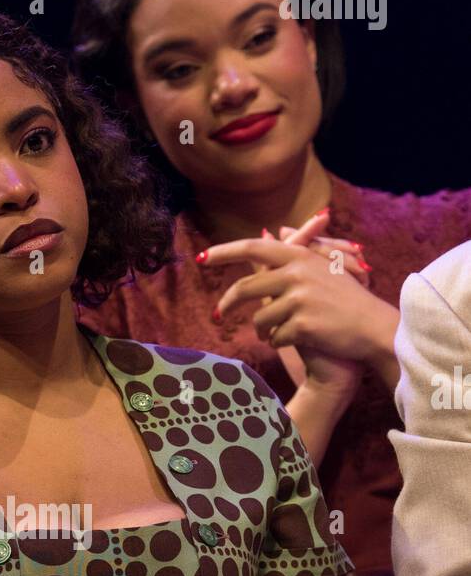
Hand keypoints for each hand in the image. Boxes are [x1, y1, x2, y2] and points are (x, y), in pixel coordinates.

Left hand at [199, 229, 387, 367]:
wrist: (374, 330)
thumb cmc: (346, 299)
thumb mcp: (322, 267)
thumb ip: (295, 250)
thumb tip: (270, 231)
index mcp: (300, 256)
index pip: (254, 248)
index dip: (225, 252)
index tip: (202, 258)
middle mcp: (298, 273)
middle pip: (246, 288)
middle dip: (227, 304)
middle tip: (218, 315)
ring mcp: (301, 300)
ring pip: (260, 319)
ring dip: (263, 331)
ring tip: (276, 333)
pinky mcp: (303, 325)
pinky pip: (274, 338)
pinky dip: (279, 343)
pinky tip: (298, 342)